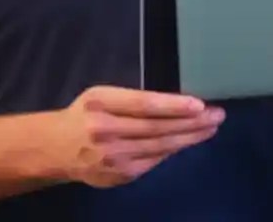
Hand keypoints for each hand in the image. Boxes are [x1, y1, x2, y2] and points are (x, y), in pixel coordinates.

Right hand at [59, 86, 224, 187]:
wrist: (55, 148)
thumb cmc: (86, 114)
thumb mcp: (102, 96)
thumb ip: (132, 100)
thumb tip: (176, 105)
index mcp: (101, 104)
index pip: (143, 104)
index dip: (173, 106)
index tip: (199, 104)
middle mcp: (106, 131)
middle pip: (157, 128)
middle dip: (191, 122)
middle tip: (217, 115)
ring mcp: (112, 157)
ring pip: (159, 147)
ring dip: (189, 138)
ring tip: (211, 128)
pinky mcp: (119, 175)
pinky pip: (153, 161)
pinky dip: (172, 150)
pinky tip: (188, 142)